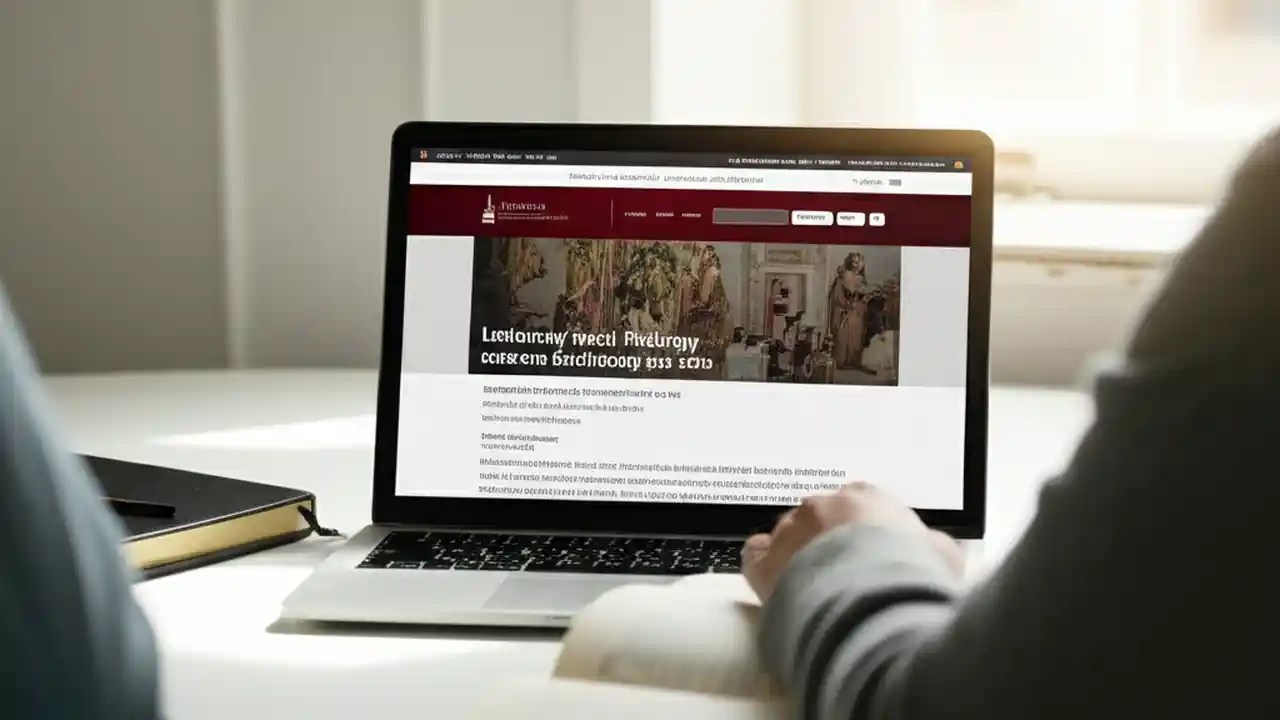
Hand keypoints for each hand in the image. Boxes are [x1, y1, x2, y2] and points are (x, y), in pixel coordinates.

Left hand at [742, 482, 963, 601]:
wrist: (869, 606)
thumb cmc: (907, 581)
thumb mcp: (941, 558)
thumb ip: (932, 546)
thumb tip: (935, 548)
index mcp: (865, 499)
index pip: (858, 502)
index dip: (863, 529)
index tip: (870, 548)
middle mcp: (824, 507)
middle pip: (821, 517)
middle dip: (830, 540)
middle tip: (845, 572)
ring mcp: (791, 532)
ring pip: (789, 535)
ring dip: (799, 554)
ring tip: (815, 585)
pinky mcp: (766, 562)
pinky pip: (756, 553)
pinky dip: (764, 564)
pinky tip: (775, 579)